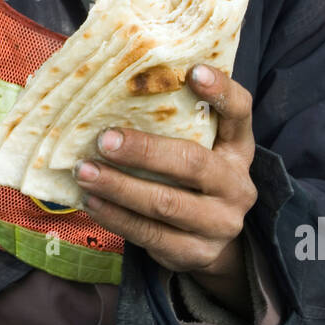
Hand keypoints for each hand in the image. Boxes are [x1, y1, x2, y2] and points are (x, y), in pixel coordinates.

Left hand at [74, 66, 257, 314]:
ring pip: (165, 204)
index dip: (221, 91)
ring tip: (84, 171)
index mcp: (239, 149)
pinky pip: (149, 235)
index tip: (193, 71)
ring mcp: (219, 224)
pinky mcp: (195, 253)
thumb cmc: (194, 178)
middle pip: (193, 163)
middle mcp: (237, 186)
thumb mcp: (201, 148)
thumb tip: (117, 87)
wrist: (214, 241)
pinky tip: (91, 201)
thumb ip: (178, 123)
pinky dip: (116, 217)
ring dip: (118, 187)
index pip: (240, 113)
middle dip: (144, 151)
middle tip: (104, 140)